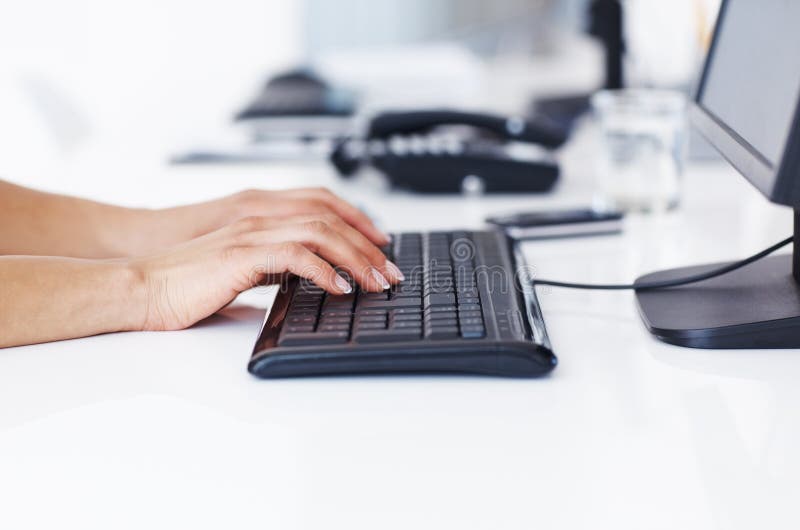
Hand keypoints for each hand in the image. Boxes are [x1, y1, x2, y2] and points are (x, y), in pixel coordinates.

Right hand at [129, 213, 403, 330]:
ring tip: (376, 283)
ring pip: (320, 232)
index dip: (358, 219)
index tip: (382, 244)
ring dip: (355, 259)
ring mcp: (251, 232)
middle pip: (330, 217)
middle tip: (391, 272)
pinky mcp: (242, 254)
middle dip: (368, 245)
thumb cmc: (187, 281)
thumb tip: (311, 276)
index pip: (322, 204)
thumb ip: (275, 262)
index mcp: (260, 214)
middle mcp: (260, 215)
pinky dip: (324, 271)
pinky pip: (296, 256)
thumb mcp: (243, 266)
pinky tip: (341, 289)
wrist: (144, 286)